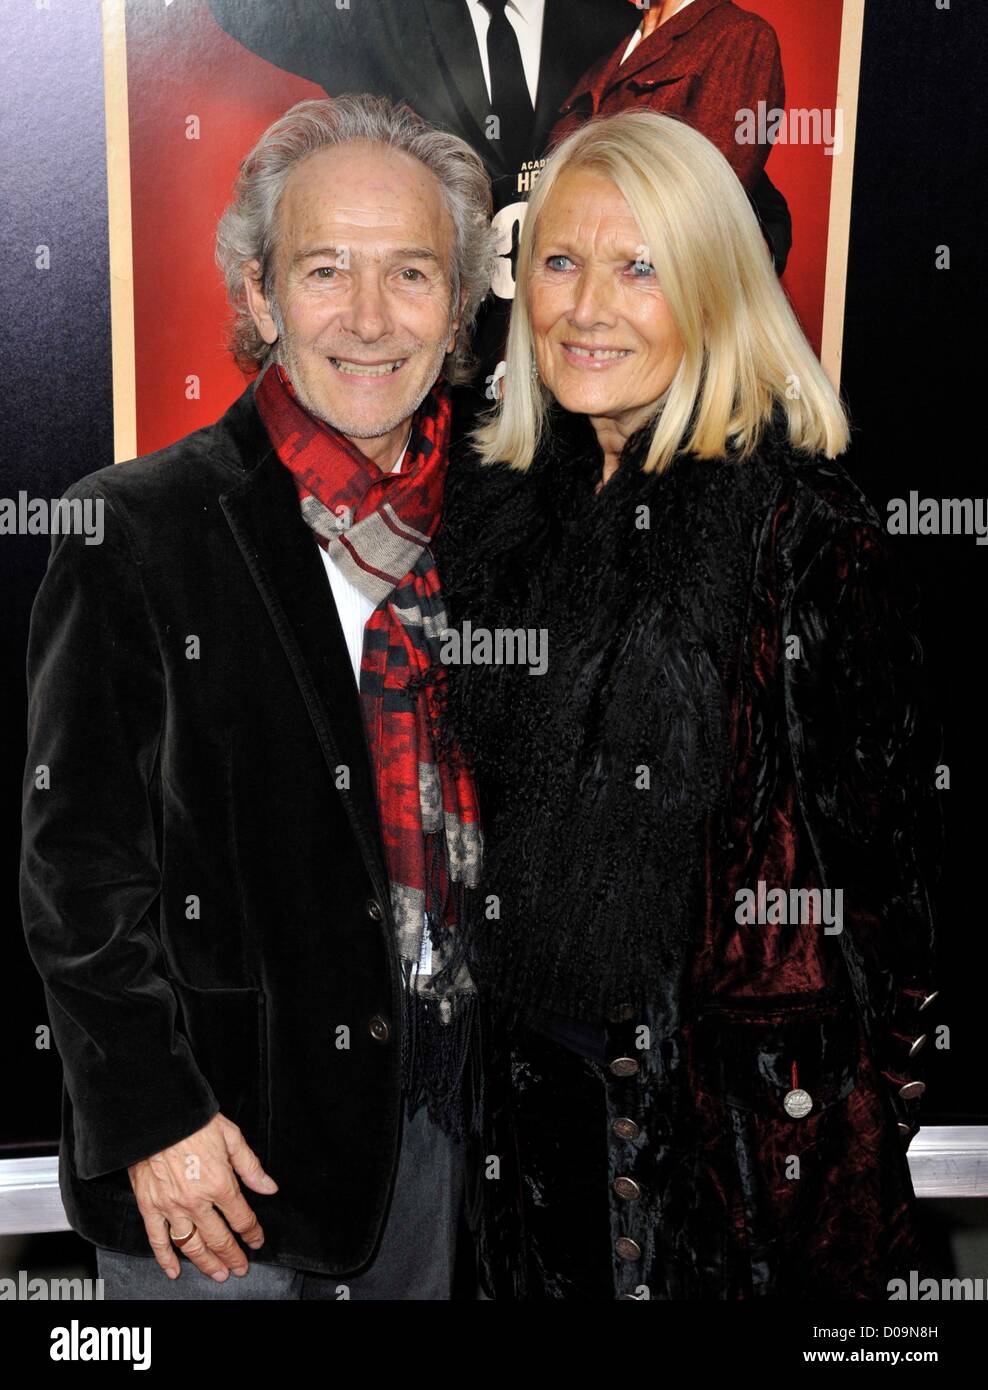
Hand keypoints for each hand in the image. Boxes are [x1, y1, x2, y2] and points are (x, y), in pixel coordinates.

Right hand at [127, 1112, 277, 1281]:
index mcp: (220, 1183)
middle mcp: (197, 1201)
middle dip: (233, 1256)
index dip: (253, 1233)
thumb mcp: (231, 1137)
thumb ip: (251, 1167)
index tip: (257, 1240)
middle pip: (219, 1239)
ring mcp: (171, 1207)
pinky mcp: (150, 1207)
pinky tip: (174, 1271)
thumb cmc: (194, 1122)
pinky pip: (157, 1241)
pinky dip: (166, 1260)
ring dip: (207, 1264)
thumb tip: (269, 1187)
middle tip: (240, 1268)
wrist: (157, 1116)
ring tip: (218, 1274)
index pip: (242, 1218)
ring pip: (192, 1246)